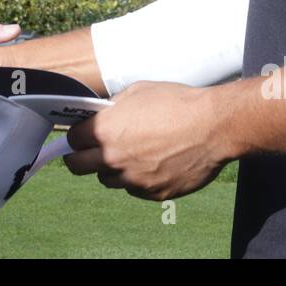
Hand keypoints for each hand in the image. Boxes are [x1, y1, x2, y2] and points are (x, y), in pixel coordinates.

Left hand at [64, 81, 233, 201]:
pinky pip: (135, 189)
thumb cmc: (177, 103)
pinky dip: (138, 179)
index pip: (72, 139)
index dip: (76, 136)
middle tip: (88, 153)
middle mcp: (113, 158)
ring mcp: (133, 180)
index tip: (81, 136)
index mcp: (105, 130)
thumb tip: (105, 114)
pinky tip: (153, 164)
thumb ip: (115, 107)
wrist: (212, 127)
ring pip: (108, 180)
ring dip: (112, 169)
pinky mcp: (153, 193)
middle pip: (78, 167)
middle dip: (79, 158)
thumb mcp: (138, 91)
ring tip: (130, 155)